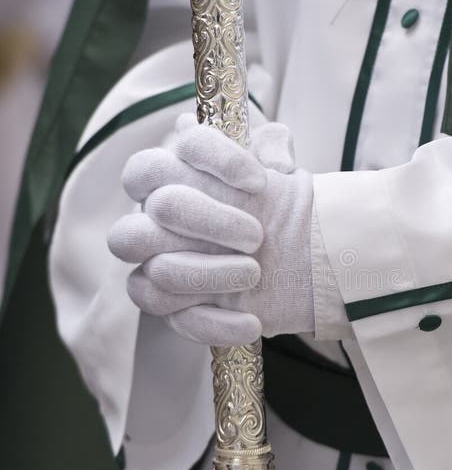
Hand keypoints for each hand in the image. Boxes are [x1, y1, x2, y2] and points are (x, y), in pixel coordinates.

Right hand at [108, 116, 313, 345]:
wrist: (281, 252)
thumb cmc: (266, 200)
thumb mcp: (276, 165)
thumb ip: (274, 145)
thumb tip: (275, 160)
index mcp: (176, 169)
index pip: (180, 147)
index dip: (218, 160)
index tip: (260, 181)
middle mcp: (154, 213)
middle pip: (160, 207)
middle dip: (210, 219)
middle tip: (257, 235)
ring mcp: (154, 260)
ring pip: (154, 269)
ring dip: (207, 274)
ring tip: (254, 274)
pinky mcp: (166, 303)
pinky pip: (173, 317)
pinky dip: (213, 324)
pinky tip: (252, 323)